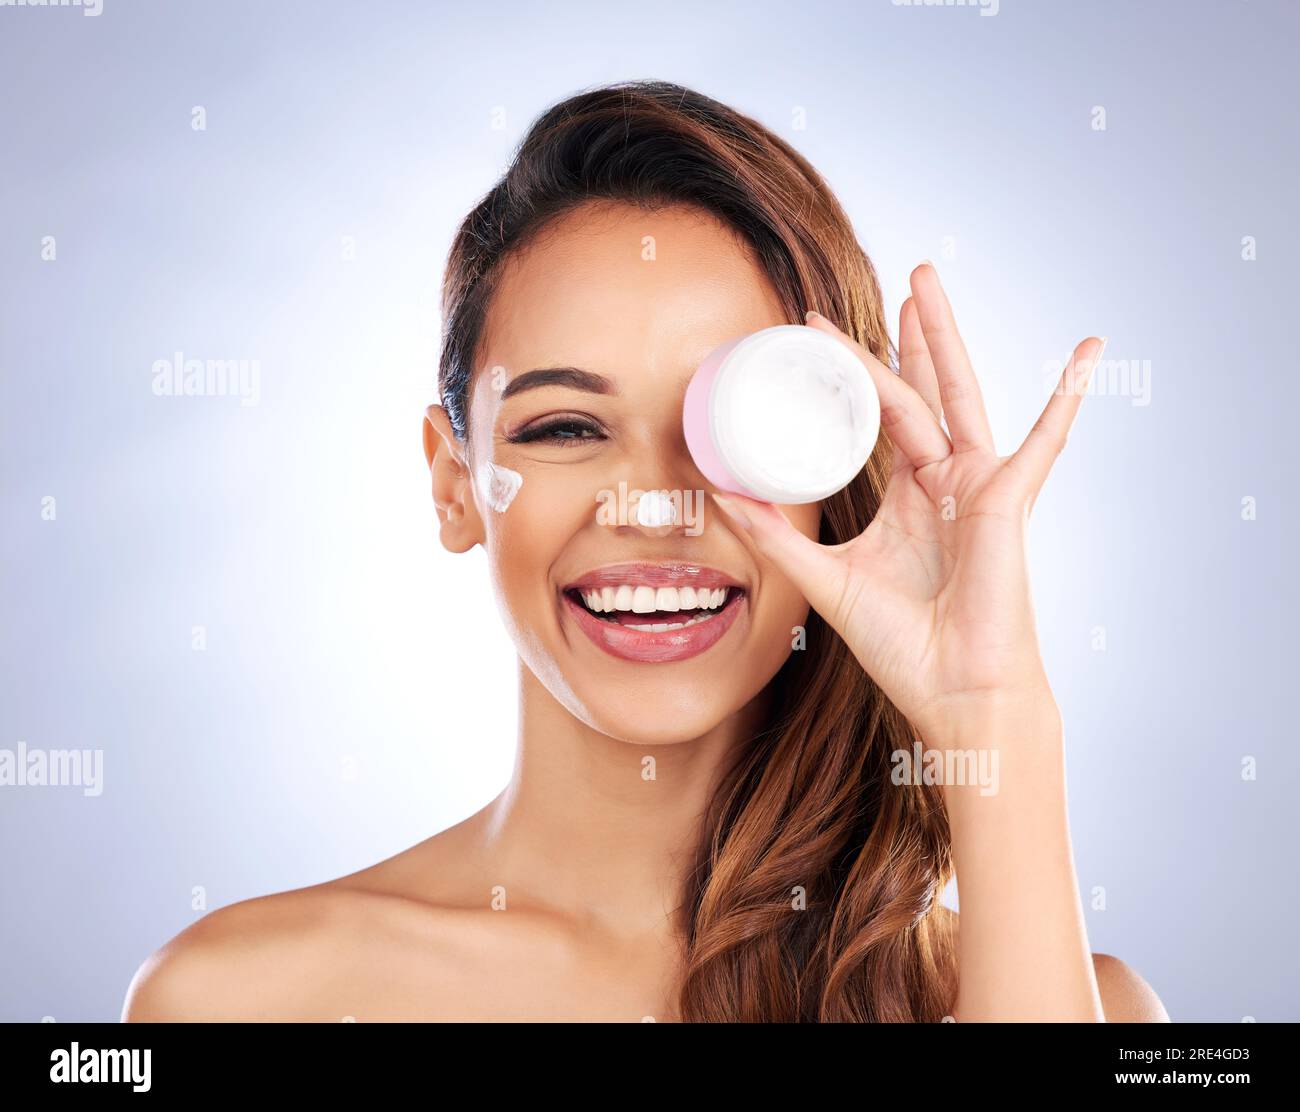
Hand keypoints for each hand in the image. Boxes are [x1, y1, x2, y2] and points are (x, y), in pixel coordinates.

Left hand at [711, 262, 1103, 747]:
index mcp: (909, 494)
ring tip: (925, 279)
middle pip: (922, 389)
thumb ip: (774, 534)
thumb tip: (719, 492)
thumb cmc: (902, 645)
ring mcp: (980, 484)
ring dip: (943, 336)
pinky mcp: (1010, 499)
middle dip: (907, 334)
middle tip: (895, 278)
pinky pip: (1046, 440)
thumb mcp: (824, 578)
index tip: (811, 331)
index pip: (878, 414)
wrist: (954, 691)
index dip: (848, 372)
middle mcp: (946, 480)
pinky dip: (1068, 395)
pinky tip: (1090, 347)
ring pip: (958, 393)